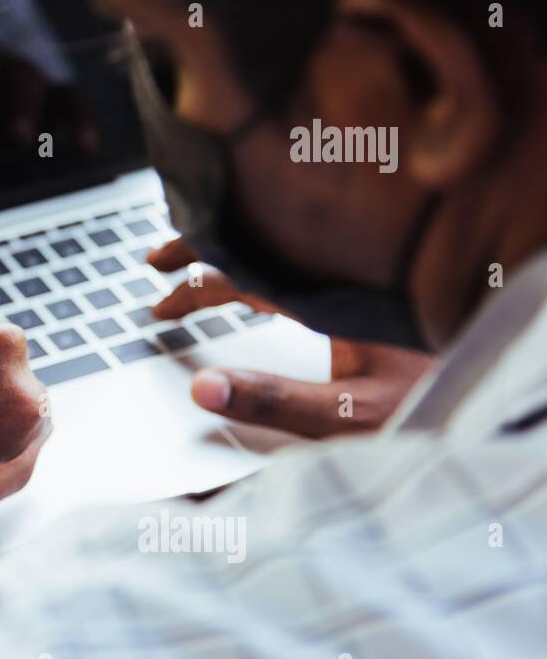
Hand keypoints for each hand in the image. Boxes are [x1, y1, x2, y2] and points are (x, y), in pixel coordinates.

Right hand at [148, 238, 432, 438]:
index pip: (243, 272)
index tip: (158, 296)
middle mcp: (342, 274)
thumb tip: (204, 389)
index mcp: (330, 293)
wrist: (501, 392)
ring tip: (198, 258)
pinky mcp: (371, 293)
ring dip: (235, 252)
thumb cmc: (439, 400)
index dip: (193, 281)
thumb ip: (275, 402)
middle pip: (257, 244)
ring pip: (281, 247)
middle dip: (202, 250)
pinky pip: (305, 260)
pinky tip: (261, 280)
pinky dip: (270, 261)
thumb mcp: (351, 414)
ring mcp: (357, 279)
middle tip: (158, 262)